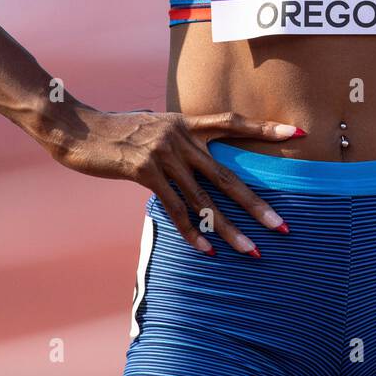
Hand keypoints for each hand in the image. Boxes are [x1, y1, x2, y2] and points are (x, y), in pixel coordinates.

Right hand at [36, 100, 303, 256]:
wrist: (77, 128)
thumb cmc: (115, 132)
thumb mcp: (152, 128)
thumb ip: (177, 142)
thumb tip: (195, 161)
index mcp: (187, 123)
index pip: (233, 123)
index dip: (265, 128)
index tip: (298, 133)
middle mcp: (181, 136)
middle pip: (228, 175)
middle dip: (257, 204)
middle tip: (282, 227)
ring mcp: (164, 154)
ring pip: (204, 200)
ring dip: (229, 230)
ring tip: (252, 252)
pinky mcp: (144, 172)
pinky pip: (175, 208)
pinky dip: (191, 232)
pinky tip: (207, 251)